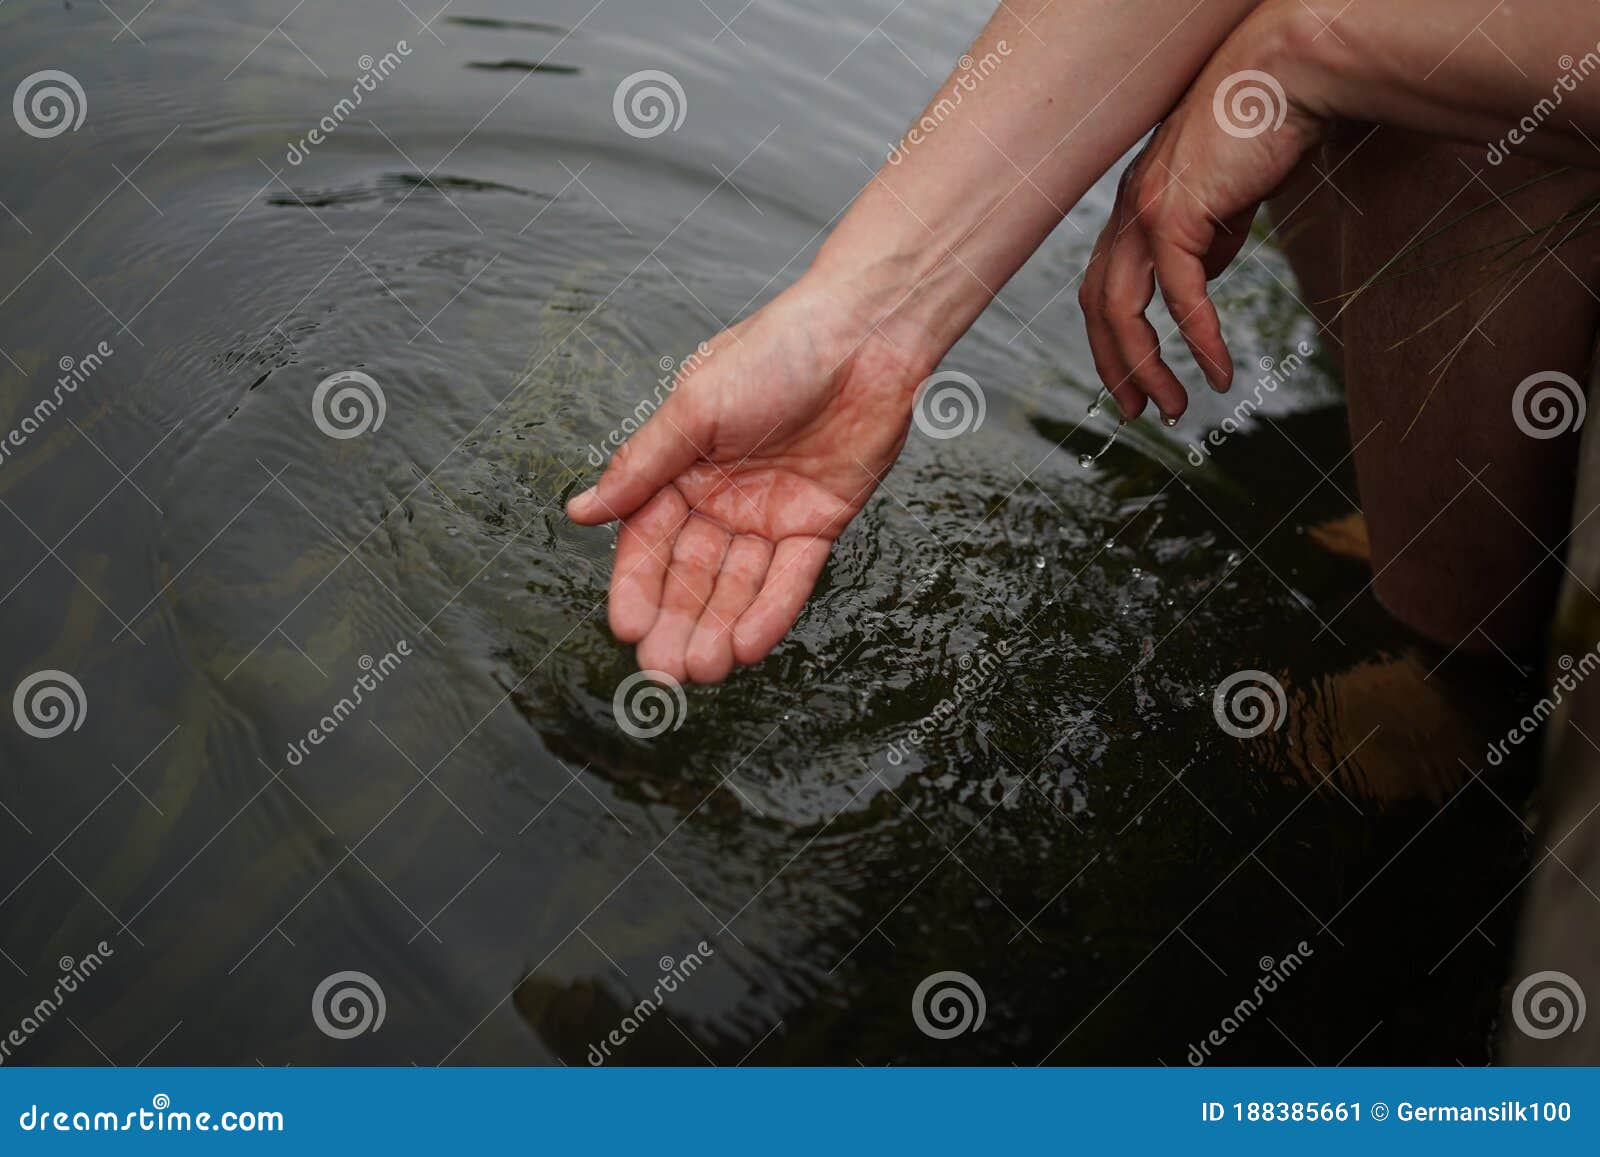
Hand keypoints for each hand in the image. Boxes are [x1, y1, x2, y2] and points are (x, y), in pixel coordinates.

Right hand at [566, 281, 926, 683]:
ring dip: (719, 628)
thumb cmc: (774, 352)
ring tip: (701, 671)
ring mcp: (770, 513)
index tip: (627, 628)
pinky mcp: (819, 523)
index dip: (637, 585)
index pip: (648, 539)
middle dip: (676, 622)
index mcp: (681, 467)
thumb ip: (641, 466)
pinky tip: (748, 646)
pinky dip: (771, 611)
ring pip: (738, 585)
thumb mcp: (693, 407)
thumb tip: (580, 511)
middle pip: (691, 573)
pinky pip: (791, 577)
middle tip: (662, 672)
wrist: (863, 335)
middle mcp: (722, 497)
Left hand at [1079, 0, 1326, 418]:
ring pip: (1124, 310)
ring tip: (1176, 406)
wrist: (1287, 77)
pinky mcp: (1177, 212)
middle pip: (1098, 306)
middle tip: (1141, 411)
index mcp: (1134, 208)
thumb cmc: (1264, 131)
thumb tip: (1199, 283)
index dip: (1111, 341)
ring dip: (1148, 366)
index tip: (1133, 382)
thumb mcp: (1227, 201)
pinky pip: (1180, 295)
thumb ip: (1206, 242)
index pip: (1102, 287)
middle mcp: (1128, 210)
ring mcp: (1145, 211)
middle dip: (1116, 366)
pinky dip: (1197, 339)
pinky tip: (1217, 371)